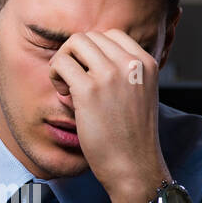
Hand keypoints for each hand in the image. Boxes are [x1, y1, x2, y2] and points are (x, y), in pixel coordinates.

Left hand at [48, 29, 169, 202]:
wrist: (134, 167)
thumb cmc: (131, 137)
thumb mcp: (140, 94)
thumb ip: (124, 72)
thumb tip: (91, 56)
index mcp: (145, 63)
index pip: (111, 35)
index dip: (93, 52)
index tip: (90, 74)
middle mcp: (130, 64)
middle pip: (90, 37)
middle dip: (76, 56)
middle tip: (74, 82)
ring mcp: (110, 75)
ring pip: (74, 43)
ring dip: (64, 61)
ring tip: (67, 87)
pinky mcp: (89, 90)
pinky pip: (61, 64)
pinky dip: (55, 75)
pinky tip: (64, 95)